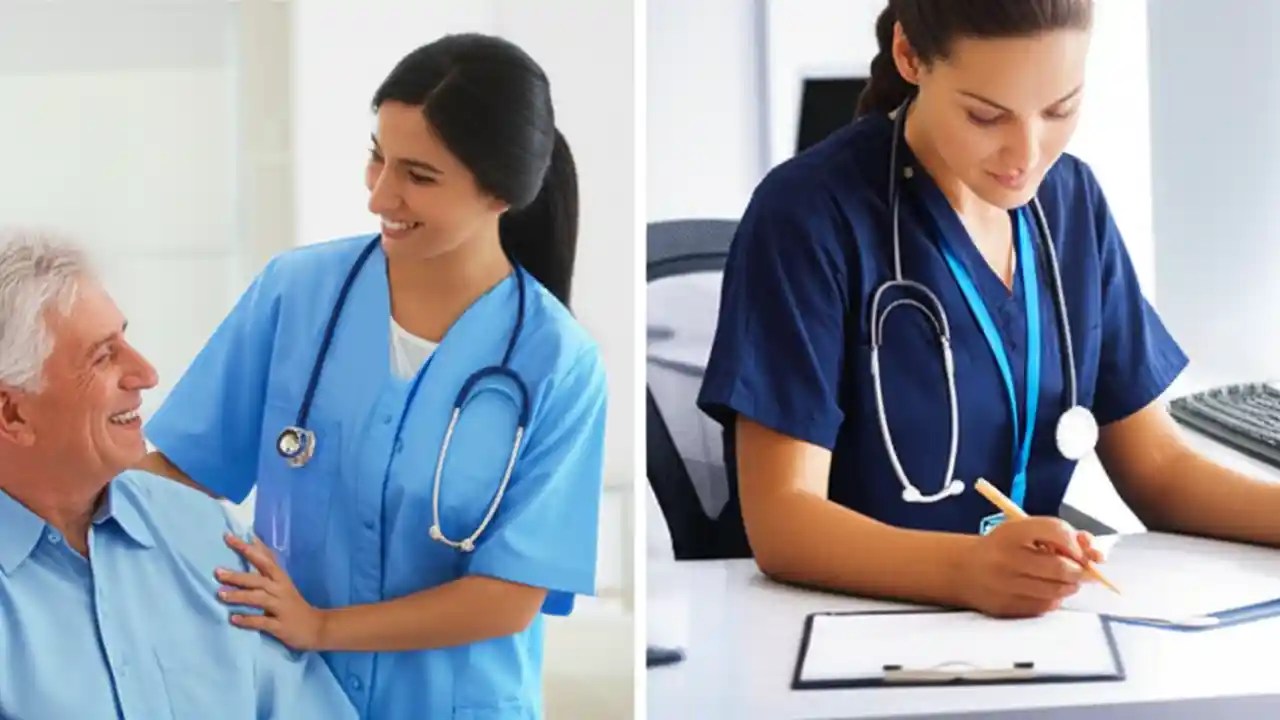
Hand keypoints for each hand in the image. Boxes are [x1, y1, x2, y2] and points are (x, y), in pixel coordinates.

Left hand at [216, 533, 325, 650]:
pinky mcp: (280, 626)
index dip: (246, 548)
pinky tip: (233, 619)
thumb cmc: (293, 601)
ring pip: (258, 599)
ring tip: (221, 594)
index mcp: (280, 578)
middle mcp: (280, 590)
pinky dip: (248, 620)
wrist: (315, 626)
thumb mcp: (282, 579)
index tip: (228, 537)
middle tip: (218, 572)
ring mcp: (280, 608)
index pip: (263, 559)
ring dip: (240, 596)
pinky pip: (262, 622)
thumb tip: (253, 539)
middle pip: (258, 580)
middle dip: (238, 576)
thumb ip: (267, 561)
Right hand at [956, 517, 1099, 617]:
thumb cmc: (1002, 547)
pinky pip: (1044, 606)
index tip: (1081, 550)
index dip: (1076, 542)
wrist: (963, 569)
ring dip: (1069, 586)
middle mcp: (1006, 558)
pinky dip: (1052, 599)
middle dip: (1079, 571)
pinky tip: (1044, 590)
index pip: (1054, 530)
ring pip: (1056, 590)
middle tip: (1081, 571)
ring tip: (1063, 580)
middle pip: (1060, 567)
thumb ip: (1059, 535)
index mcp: (1011, 532)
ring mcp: (1005, 585)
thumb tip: (1095, 554)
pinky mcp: (1006, 606)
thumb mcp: (1024, 531)